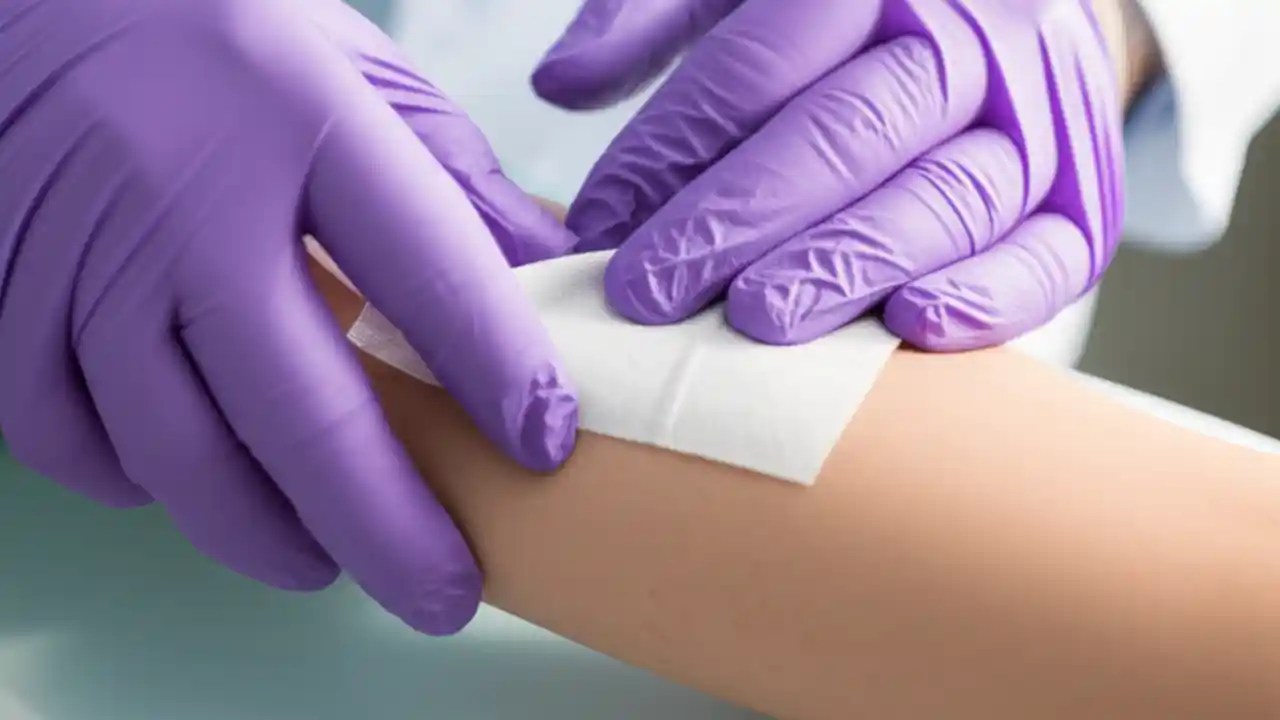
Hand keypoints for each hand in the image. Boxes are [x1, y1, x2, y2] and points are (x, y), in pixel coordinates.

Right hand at [0, 0, 577, 633]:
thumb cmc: (219, 38)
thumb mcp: (357, 70)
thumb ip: (453, 176)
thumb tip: (547, 281)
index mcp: (302, 120)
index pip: (427, 272)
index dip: (498, 374)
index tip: (546, 445)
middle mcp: (188, 195)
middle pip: (298, 409)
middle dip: (384, 526)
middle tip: (442, 594)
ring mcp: (82, 255)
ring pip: (177, 453)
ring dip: (264, 531)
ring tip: (326, 559)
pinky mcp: (0, 294)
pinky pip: (66, 438)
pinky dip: (139, 484)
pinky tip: (195, 482)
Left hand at [534, 0, 1123, 348]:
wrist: (1014, 18)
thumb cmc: (848, 18)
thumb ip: (651, 16)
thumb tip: (556, 86)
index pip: (763, 56)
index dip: (674, 142)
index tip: (597, 222)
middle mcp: (971, 38)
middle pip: (850, 127)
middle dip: (739, 215)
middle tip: (649, 293)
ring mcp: (1038, 119)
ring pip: (946, 193)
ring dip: (848, 262)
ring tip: (756, 322)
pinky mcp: (1085, 199)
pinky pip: (1053, 253)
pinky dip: (991, 295)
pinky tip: (912, 327)